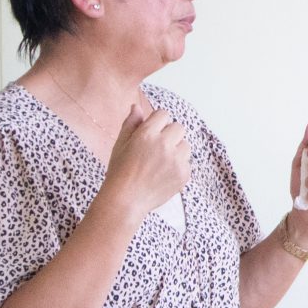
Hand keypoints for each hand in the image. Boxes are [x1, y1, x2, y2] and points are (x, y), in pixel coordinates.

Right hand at [101, 102, 190, 220]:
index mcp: (147, 134)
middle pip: (179, 127)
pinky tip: (162, 174)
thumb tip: (137, 106)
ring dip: (176, 150)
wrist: (126, 200)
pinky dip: (178, 166)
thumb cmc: (119, 171)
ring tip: (159, 162)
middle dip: (169, 134)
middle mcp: (164, 145)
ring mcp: (176, 160)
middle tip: (156, 148)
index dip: (157, 122)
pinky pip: (187, 162)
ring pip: (185, 145)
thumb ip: (131, 124)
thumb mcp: (120, 144)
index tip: (151, 133)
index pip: (164, 114)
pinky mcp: (184, 174)